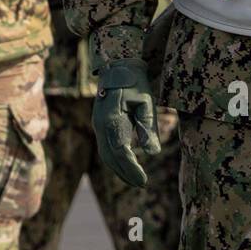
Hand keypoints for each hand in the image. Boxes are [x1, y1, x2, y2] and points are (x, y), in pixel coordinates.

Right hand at [92, 58, 159, 187]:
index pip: (121, 150)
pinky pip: (105, 146)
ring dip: (118, 169)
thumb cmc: (135, 83)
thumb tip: (153, 152)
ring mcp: (98, 124)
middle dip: (124, 172)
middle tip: (141, 184)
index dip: (131, 167)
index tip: (144, 180)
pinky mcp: (100, 124)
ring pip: (105, 153)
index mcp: (112, 118)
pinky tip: (127, 166)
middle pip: (110, 156)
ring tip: (135, 180)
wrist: (117, 66)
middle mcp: (101, 124)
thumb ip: (148, 126)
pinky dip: (115, 159)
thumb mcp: (145, 101)